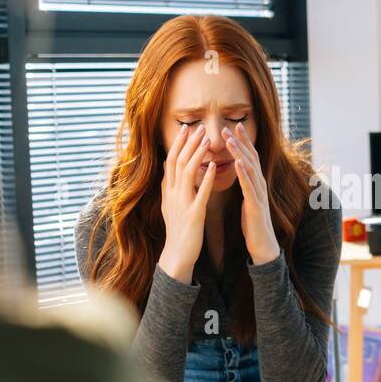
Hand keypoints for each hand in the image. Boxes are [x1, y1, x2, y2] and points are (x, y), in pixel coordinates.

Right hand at [158, 123, 217, 283]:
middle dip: (187, 143)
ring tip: (206, 140)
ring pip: (187, 173)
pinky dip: (206, 178)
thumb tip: (167, 164)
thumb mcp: (169, 204)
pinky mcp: (194, 214)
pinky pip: (200, 193)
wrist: (177, 254)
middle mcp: (172, 194)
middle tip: (197, 127)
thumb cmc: (177, 229)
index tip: (185, 128)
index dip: (177, 144)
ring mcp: (182, 203)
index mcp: (168, 191)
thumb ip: (169, 184)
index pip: (170, 161)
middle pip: (178, 162)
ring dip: (196, 155)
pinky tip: (213, 166)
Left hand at [222, 121, 278, 264]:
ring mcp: (259, 195)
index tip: (232, 126)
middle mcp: (260, 185)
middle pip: (251, 158)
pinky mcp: (256, 206)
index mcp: (255, 183)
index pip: (248, 158)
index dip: (242, 141)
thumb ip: (244, 184)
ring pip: (250, 169)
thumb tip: (238, 171)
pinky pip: (249, 187)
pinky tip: (237, 163)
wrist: (263, 245)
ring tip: (230, 139)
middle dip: (241, 141)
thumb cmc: (253, 223)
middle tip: (230, 125)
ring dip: (240, 153)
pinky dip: (243, 174)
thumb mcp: (247, 199)